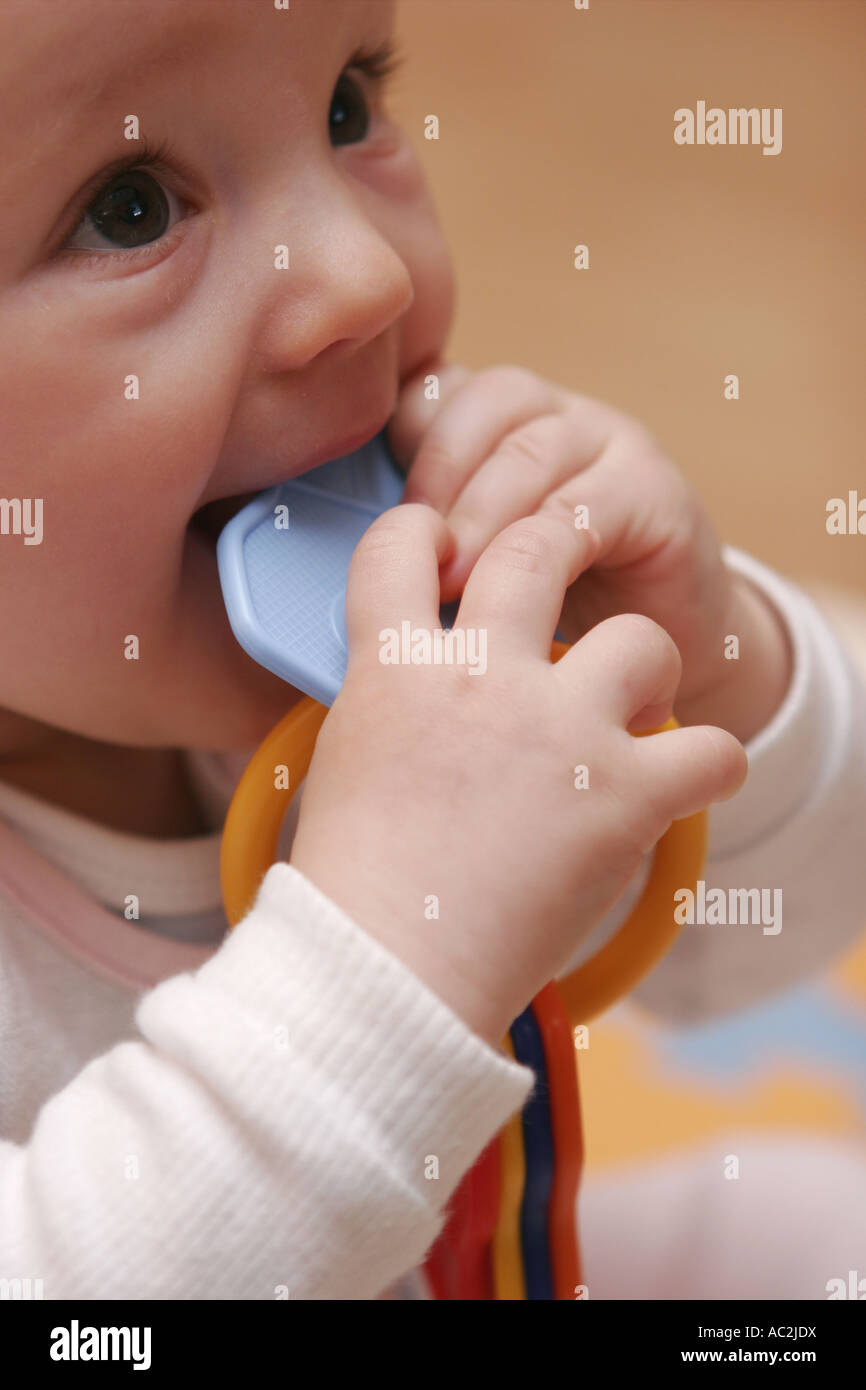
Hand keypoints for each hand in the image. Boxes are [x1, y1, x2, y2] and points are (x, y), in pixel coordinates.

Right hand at [289, 503, 746, 1047]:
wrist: (386, 969)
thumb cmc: (353, 882)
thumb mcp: (345, 760)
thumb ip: (389, 697)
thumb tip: (419, 680)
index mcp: (395, 667)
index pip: (402, 542)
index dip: (429, 534)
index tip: (451, 558)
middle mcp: (480, 676)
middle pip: (537, 549)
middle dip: (557, 559)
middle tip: (566, 608)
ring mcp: (558, 731)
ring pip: (643, 639)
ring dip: (643, 672)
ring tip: (628, 716)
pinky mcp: (622, 795)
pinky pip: (710, 749)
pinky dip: (706, 766)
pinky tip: (682, 783)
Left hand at [387, 362, 791, 742]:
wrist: (668, 647)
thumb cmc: (556, 610)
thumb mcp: (479, 567)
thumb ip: (428, 539)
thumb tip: (362, 557)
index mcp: (497, 421)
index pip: (437, 391)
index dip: (403, 439)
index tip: (387, 517)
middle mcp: (553, 414)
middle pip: (484, 404)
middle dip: (438, 477)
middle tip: (417, 555)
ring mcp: (610, 441)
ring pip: (532, 451)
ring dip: (484, 515)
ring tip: (456, 580)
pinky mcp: (655, 488)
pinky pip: (590, 503)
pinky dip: (548, 544)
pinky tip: (525, 587)